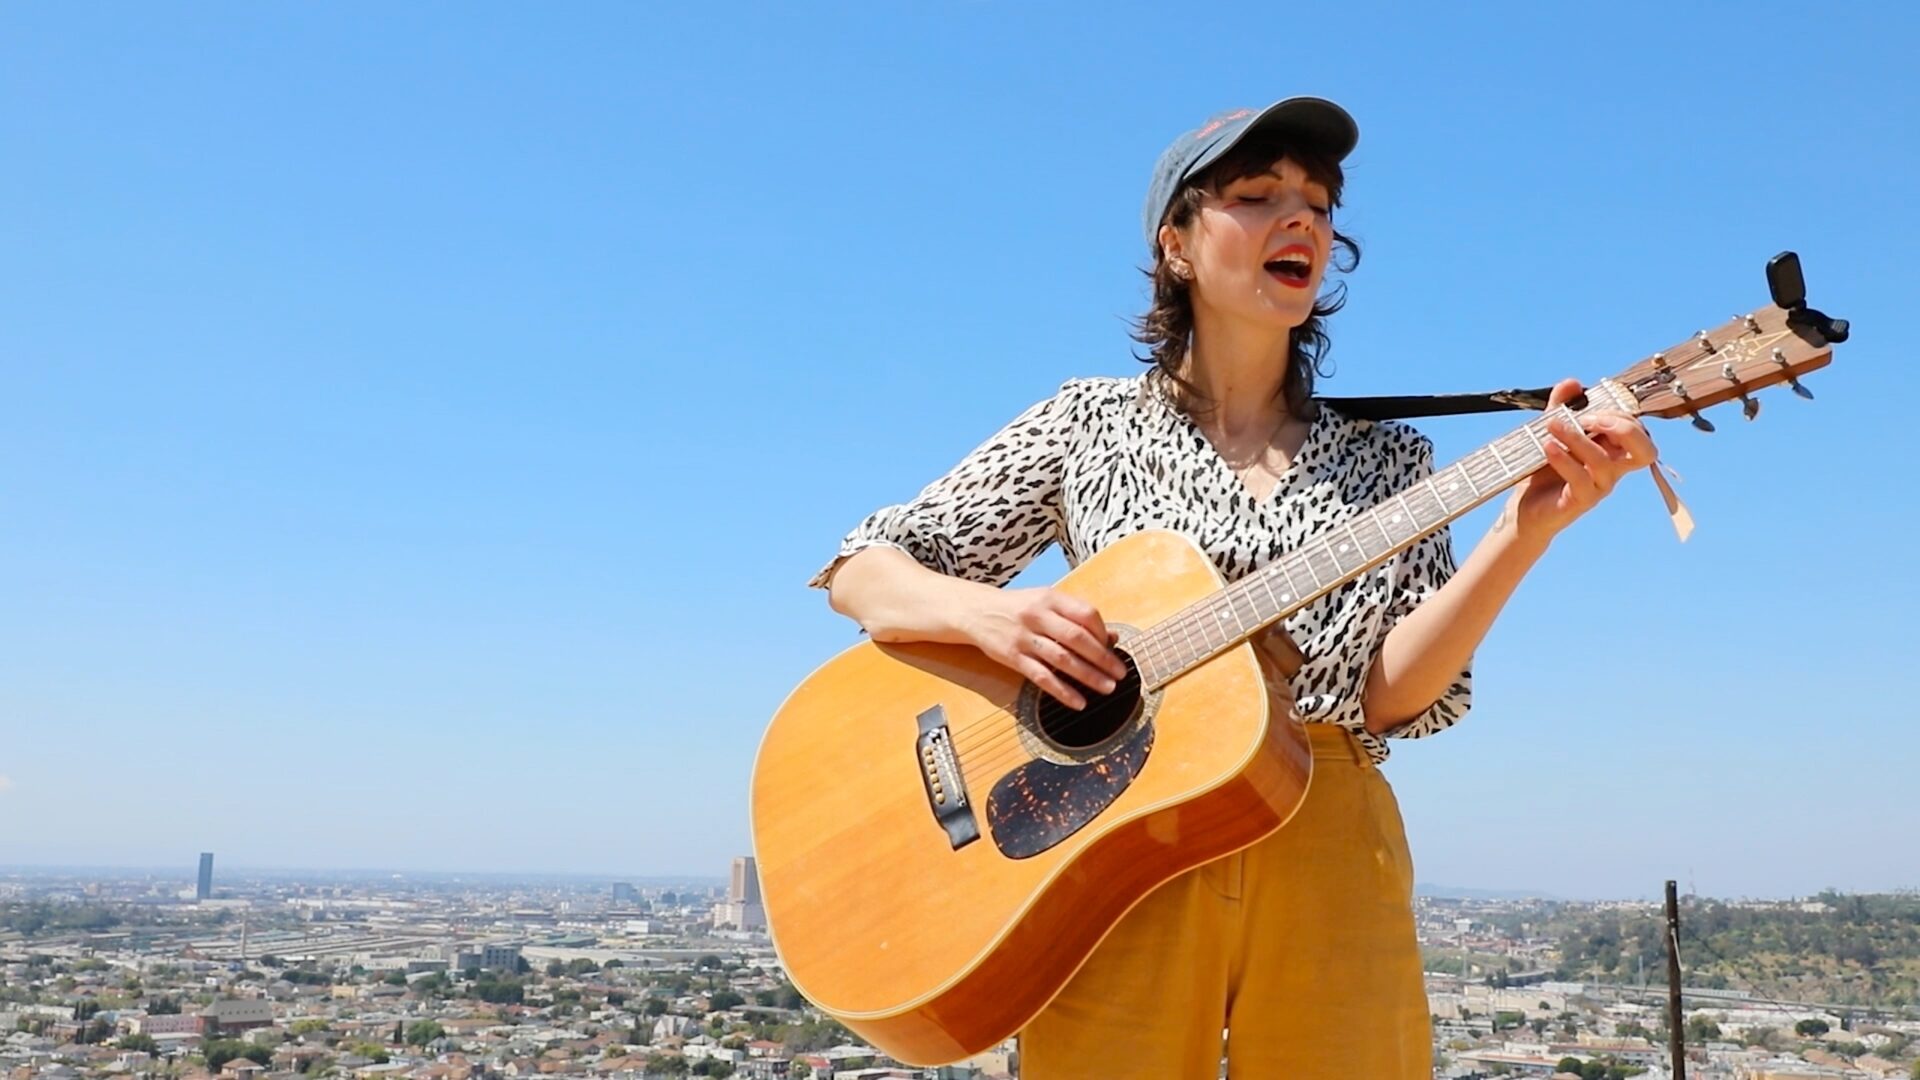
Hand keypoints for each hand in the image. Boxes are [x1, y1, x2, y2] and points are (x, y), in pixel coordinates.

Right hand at [962, 587, 1129, 709]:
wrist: (976, 611)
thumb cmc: (1017, 607)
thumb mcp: (1046, 602)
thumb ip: (1075, 616)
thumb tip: (1111, 637)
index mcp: (1050, 598)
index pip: (1085, 614)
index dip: (1103, 632)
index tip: (1112, 646)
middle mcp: (1038, 616)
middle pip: (1077, 638)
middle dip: (1103, 658)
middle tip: (1120, 673)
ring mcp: (1024, 637)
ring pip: (1062, 659)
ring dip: (1088, 676)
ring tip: (1107, 688)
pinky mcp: (1013, 657)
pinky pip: (1042, 677)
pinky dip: (1062, 691)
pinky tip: (1078, 701)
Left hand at [1504, 377, 1659, 545]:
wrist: (1526, 507)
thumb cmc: (1544, 470)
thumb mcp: (1552, 432)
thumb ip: (1561, 407)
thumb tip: (1573, 383)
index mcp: (1612, 449)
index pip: (1638, 430)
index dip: (1620, 414)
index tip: (1588, 407)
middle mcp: (1613, 468)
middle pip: (1645, 450)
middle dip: (1622, 428)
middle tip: (1587, 418)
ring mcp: (1600, 486)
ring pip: (1604, 461)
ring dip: (1577, 438)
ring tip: (1551, 425)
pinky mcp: (1581, 501)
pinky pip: (1581, 479)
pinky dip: (1564, 460)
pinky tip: (1548, 446)